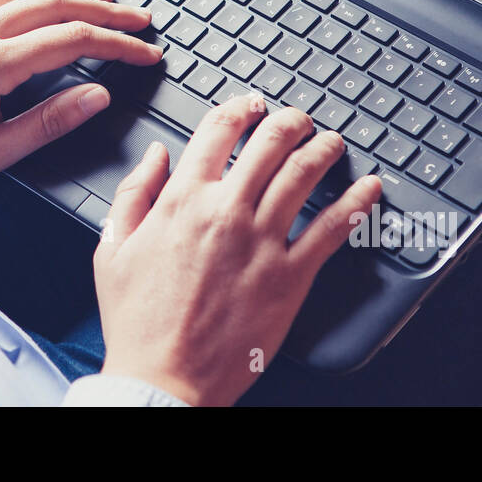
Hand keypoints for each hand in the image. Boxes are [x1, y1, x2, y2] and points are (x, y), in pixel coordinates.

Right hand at [93, 93, 382, 405]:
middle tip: (300, 120)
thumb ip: (134, 193)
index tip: (251, 104)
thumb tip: (154, 155)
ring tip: (332, 143)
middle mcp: (225, 212)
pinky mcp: (290, 276)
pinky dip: (356, 203)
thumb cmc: (137, 321)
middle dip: (290, 122)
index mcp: (181, 201)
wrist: (163, 377)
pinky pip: (332, 229)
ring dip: (323, 149)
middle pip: (269, 143)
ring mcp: (261, 242)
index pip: (218, 132)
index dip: (240, 108)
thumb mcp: (112, 248)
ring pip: (302, 175)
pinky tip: (369, 189)